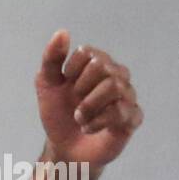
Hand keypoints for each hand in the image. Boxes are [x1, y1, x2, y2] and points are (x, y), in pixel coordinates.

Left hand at [35, 30, 142, 166]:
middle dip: (80, 89)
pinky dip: (97, 122)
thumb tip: (62, 32)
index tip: (66, 84)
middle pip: (103, 68)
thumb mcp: (47, 85)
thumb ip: (52, 59)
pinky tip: (89, 128)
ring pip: (114, 88)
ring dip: (87, 107)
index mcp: (97, 64)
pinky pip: (121, 112)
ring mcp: (127, 96)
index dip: (71, 71)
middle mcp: (116, 75)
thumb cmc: (58, 114)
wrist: (63, 147)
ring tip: (80, 118)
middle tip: (74, 103)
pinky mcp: (132, 117)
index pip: (88, 54)